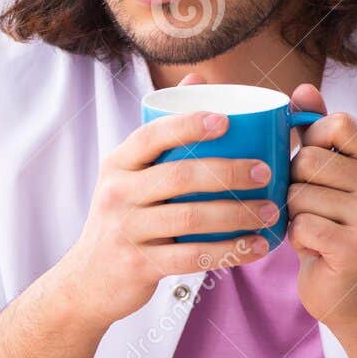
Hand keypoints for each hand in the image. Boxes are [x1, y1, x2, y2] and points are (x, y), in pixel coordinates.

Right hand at [54, 71, 274, 328]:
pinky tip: (256, 246)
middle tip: (266, 172)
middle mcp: (117, 193)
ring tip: (269, 210)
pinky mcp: (139, 265)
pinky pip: (192, 257)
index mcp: (117, 164)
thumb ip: (161, 133)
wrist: (87, 280)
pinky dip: (229, 252)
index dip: (188, 125)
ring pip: (190, 218)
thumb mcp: (128, 174)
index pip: (152, 135)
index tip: (227, 120)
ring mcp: (126, 230)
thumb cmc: (122, 218)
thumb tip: (199, 77)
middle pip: (179, 176)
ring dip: (236, 214)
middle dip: (228, 172)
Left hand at [284, 83, 356, 326]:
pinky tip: (314, 247)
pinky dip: (296, 239)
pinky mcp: (356, 247)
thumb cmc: (326, 223)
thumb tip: (303, 89)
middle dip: (293, 185)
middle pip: (307, 160)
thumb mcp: (321, 173)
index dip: (310, 142)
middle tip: (310, 208)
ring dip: (293, 215)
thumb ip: (314, 129)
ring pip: (298, 194)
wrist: (345, 288)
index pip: (336, 122)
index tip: (314, 169)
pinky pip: (300, 225)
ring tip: (313, 228)